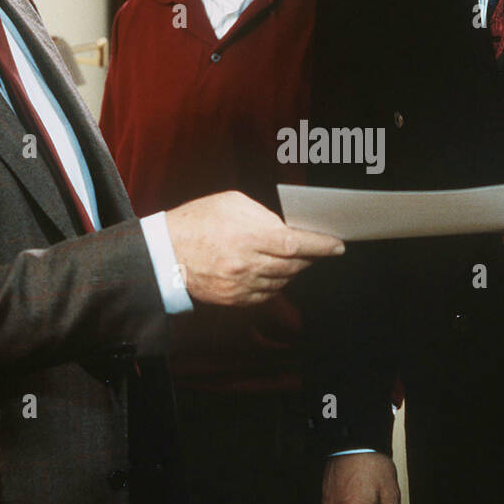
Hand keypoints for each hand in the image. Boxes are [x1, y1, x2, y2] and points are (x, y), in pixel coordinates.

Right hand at [164, 190, 342, 305]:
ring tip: (294, 256)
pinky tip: (274, 270)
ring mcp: (241, 285)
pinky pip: (268, 293)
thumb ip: (264, 216)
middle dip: (311, 256)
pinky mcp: (235, 300)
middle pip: (294, 264)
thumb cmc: (198, 221)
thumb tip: (288, 229)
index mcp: (248, 236)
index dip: (321, 246)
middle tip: (318, 248)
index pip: (296, 244)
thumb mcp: (232, 203)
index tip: (338, 245)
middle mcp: (247, 264)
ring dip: (294, 268)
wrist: (165, 253)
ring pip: (284, 279)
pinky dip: (277, 282)